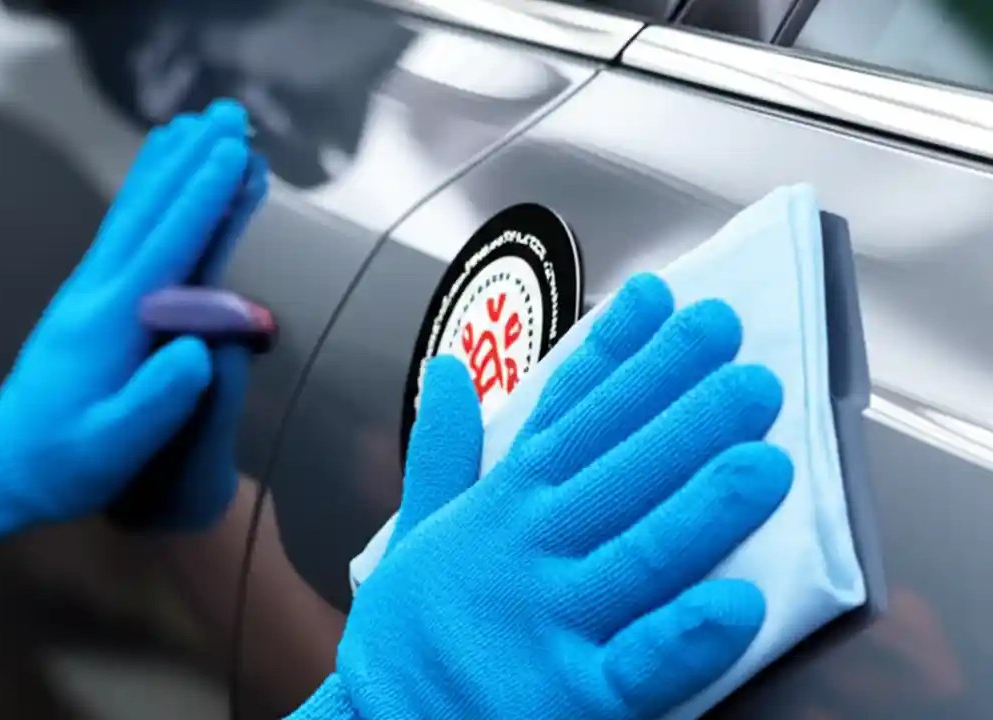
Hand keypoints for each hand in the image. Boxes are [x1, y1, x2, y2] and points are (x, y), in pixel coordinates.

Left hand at [0, 99, 263, 568]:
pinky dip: (146, 195)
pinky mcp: (89, 299)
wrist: (1, 464)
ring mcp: (89, 292)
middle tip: (228, 115)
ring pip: (133, 214)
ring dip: (167, 166)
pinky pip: (125, 232)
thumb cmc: (62, 463)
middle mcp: (98, 294)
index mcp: (113, 323)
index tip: (232, 152)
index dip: (201, 198)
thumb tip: (201, 350)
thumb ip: (156, 400)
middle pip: (150, 212)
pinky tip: (158, 179)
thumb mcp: (111, 447)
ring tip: (195, 125)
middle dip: (190, 161)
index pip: (166, 247)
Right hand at [291, 273, 793, 718]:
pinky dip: (686, 635)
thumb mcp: (419, 528)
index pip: (567, 417)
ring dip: (703, 505)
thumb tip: (446, 369)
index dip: (617, 355)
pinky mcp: (575, 700)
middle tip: (743, 364)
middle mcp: (530, 553)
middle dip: (683, 412)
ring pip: (640, 555)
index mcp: (503, 509)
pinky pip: (642, 666)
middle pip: (616, 470)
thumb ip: (444, 448)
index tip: (662, 300)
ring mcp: (553, 624)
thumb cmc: (416, 631)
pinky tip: (738, 602)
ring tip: (763, 459)